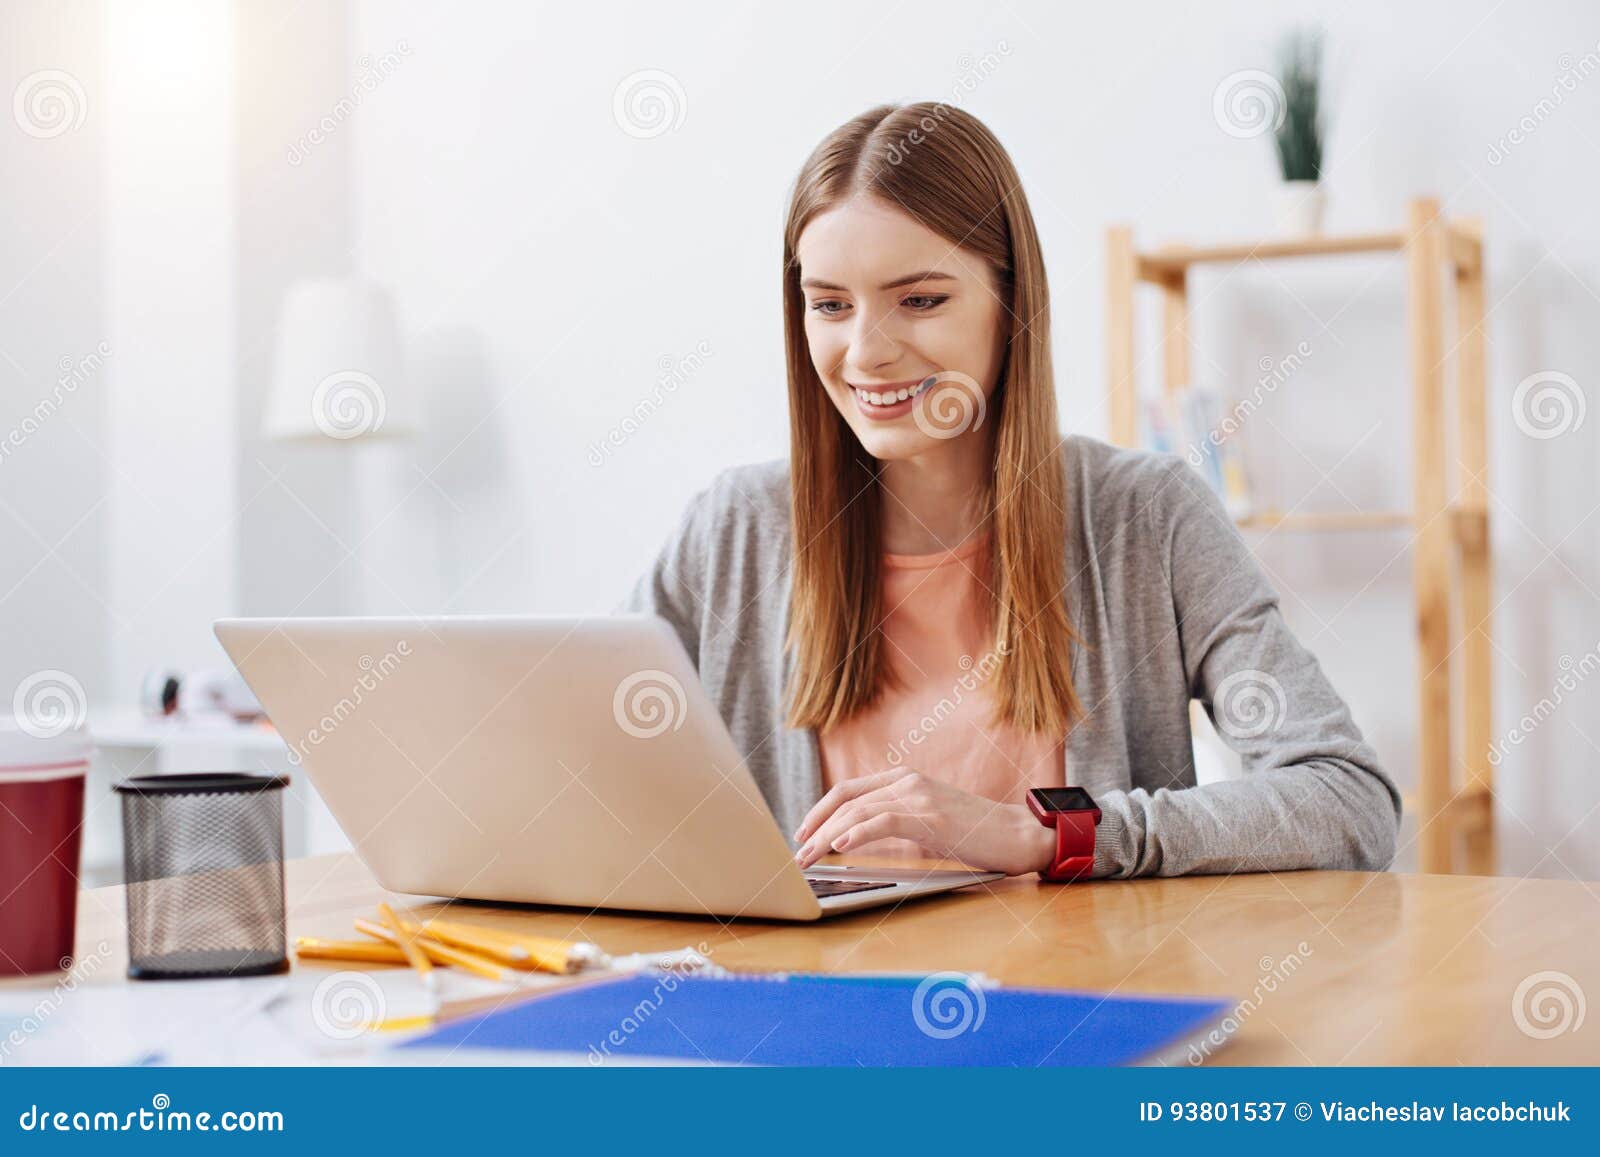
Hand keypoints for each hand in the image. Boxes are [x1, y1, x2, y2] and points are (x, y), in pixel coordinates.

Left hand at [792, 768, 1055, 876]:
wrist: (1018, 834)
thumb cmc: (974, 834)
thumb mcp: (926, 825)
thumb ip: (895, 825)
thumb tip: (856, 842)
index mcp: (904, 781)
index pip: (849, 791)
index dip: (819, 811)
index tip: (802, 834)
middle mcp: (907, 782)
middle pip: (846, 798)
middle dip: (815, 825)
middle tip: (797, 853)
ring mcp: (919, 796)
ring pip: (859, 810)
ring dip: (828, 835)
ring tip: (810, 857)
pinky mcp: (931, 816)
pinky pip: (885, 820)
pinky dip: (858, 832)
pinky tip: (841, 845)